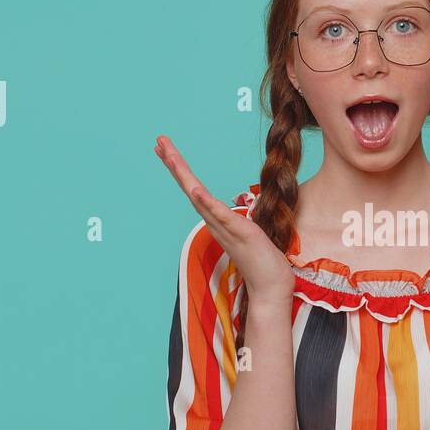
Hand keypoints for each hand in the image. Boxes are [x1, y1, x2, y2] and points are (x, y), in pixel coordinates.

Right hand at [154, 135, 296, 302]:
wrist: (271, 288)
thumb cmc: (263, 262)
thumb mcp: (250, 233)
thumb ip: (240, 222)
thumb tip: (238, 213)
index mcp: (217, 220)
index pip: (196, 190)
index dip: (182, 170)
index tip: (168, 151)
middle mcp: (215, 223)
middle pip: (190, 188)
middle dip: (174, 164)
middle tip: (159, 141)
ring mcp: (225, 228)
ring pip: (199, 196)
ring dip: (183, 174)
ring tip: (169, 153)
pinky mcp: (240, 233)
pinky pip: (220, 215)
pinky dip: (205, 202)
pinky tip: (194, 189)